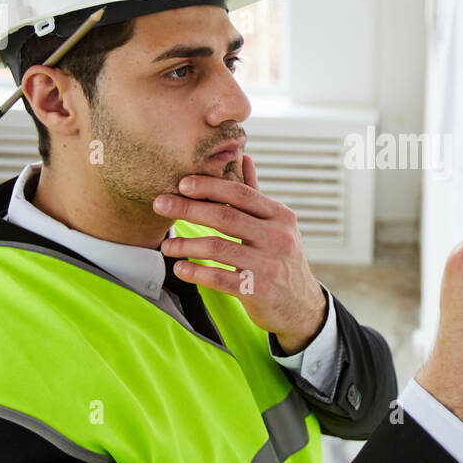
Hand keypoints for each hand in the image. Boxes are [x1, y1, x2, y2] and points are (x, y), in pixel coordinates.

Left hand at [153, 154, 327, 352]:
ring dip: (186, 244)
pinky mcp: (258, 291)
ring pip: (217, 247)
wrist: (302, 305)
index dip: (209, 186)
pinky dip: (195, 271)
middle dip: (188, 208)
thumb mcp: (277, 225)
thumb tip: (245, 157)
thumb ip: (256, 194)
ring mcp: (269, 265)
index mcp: (280, 216)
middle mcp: (277, 238)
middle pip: (225, 217)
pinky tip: (180, 268)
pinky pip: (219, 278)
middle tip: (160, 204)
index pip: (240, 194)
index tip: (182, 184)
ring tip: (167, 245)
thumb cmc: (282, 259)